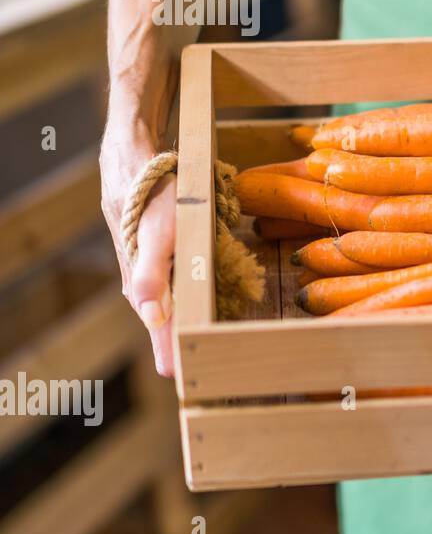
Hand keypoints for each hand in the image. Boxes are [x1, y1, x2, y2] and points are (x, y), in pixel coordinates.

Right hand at [101, 121, 176, 376]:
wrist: (133, 153)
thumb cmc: (149, 192)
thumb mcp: (156, 233)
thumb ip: (151, 276)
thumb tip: (151, 318)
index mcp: (139, 280)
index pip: (157, 326)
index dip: (168, 351)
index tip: (179, 380)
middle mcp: (141, 275)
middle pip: (161, 317)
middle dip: (175, 343)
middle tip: (194, 371)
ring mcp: (148, 261)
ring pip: (166, 298)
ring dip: (180, 321)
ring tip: (196, 345)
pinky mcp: (157, 246)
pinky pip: (173, 278)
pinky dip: (185, 294)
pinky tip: (195, 300)